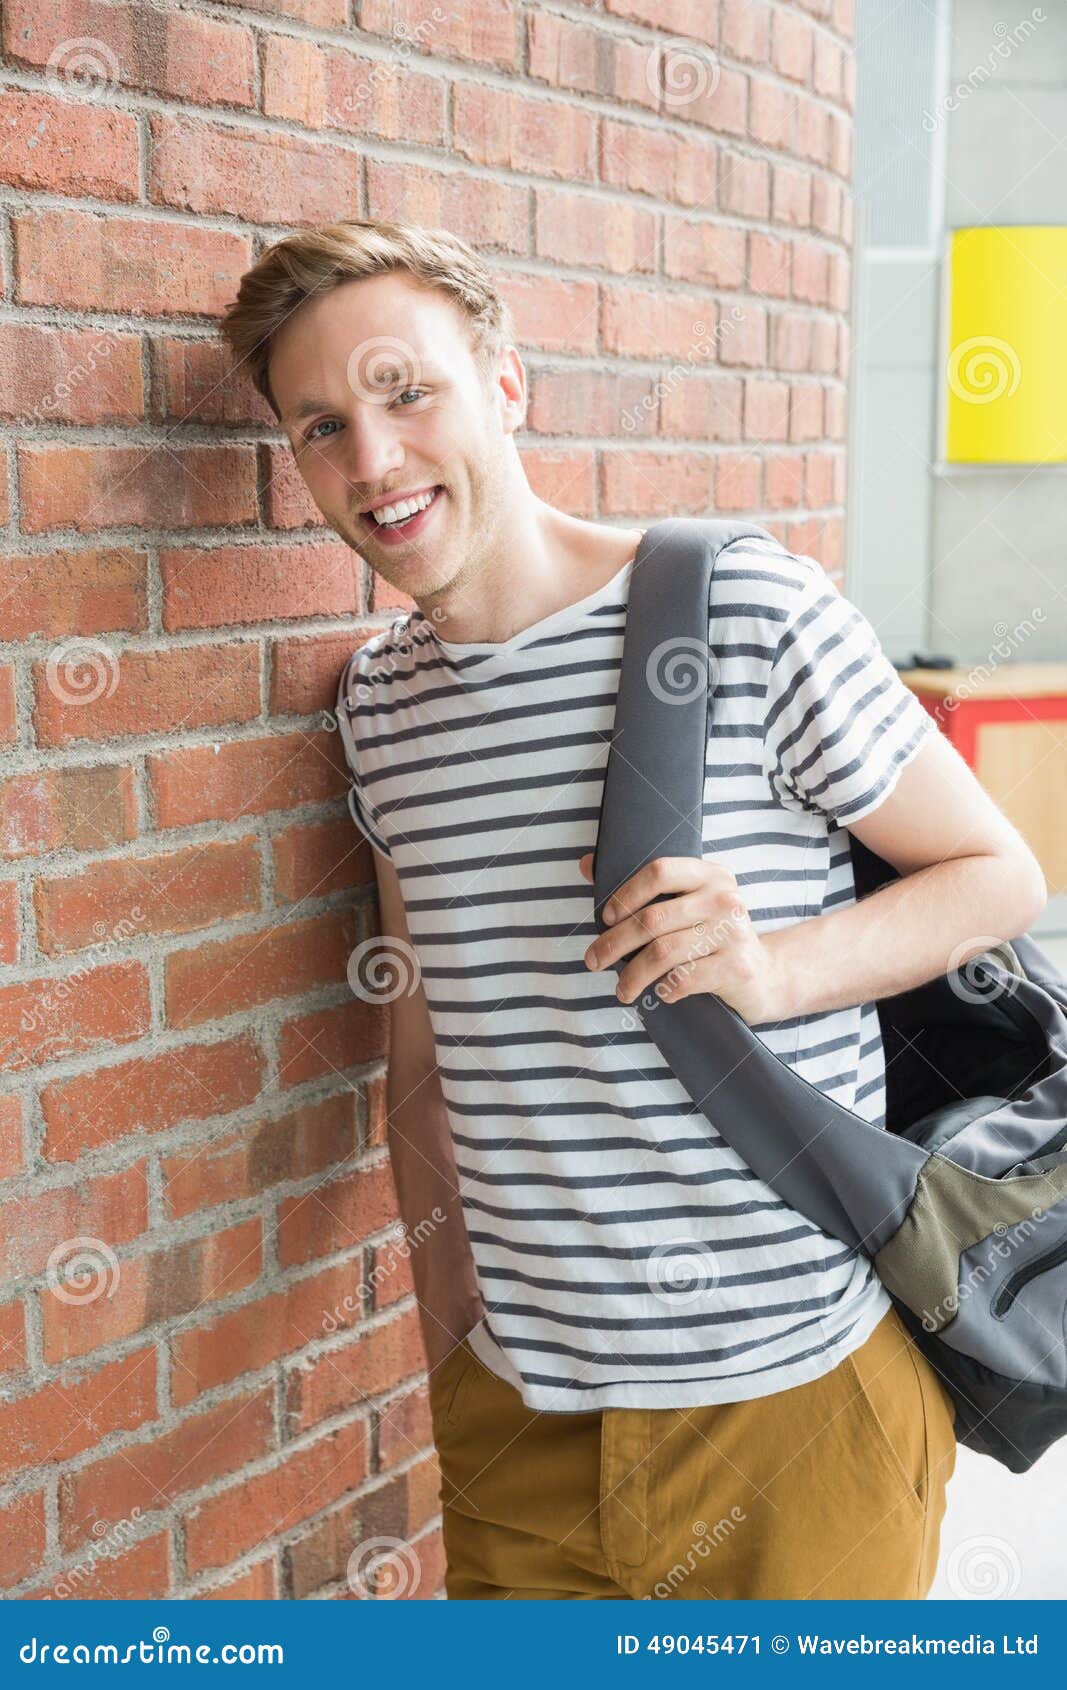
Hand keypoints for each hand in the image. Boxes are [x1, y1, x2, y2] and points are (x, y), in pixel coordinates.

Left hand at [577, 852, 790, 1026]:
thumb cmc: (713, 938)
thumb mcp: (686, 906)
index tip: (606, 918)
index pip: (659, 872)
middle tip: (594, 961)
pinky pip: (684, 978)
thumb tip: (586, 864)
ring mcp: (732, 933)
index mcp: (710, 875)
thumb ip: (639, 887)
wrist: (766, 975)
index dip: (626, 894)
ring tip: (621, 989)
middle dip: (614, 943)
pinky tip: (659, 993)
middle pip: (653, 918)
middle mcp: (724, 898)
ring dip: (633, 975)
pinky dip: (664, 989)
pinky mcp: (736, 967)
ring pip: (663, 952)